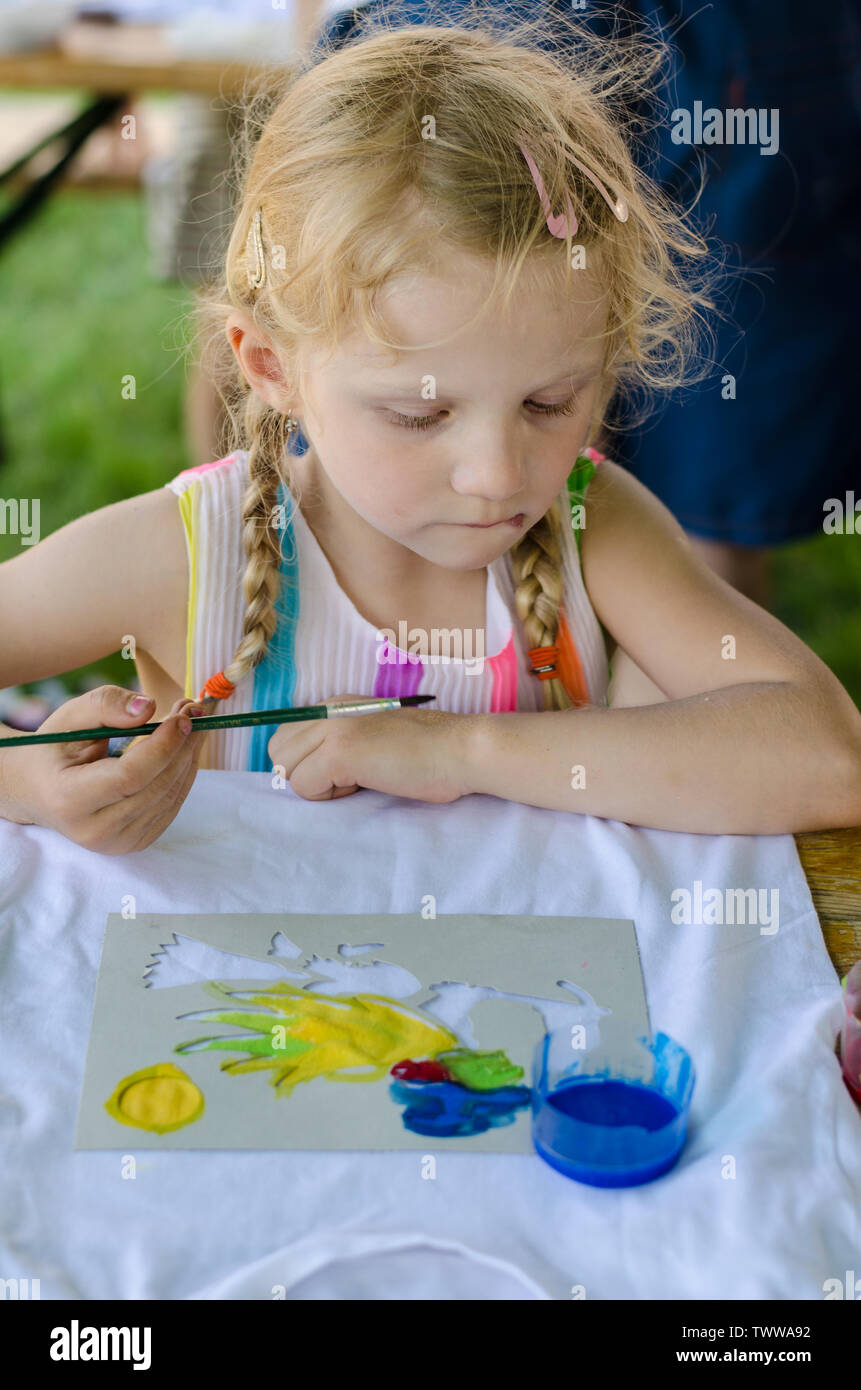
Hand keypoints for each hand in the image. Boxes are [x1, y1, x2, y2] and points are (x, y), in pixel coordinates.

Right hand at [0, 685, 207, 853]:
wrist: (37, 790)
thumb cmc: (53, 750)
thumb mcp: (69, 718)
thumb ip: (106, 706)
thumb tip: (149, 707)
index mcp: (69, 801)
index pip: (130, 777)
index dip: (162, 746)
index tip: (182, 717)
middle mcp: (94, 830)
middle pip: (156, 786)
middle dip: (182, 745)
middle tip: (195, 710)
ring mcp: (117, 842)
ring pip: (169, 796)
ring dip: (188, 756)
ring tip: (192, 721)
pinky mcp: (134, 843)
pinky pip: (171, 806)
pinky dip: (183, 773)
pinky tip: (184, 748)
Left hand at [267, 693, 471, 803]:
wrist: (462, 750)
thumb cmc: (430, 754)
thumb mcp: (376, 738)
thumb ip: (342, 745)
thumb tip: (308, 772)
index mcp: (338, 705)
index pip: (288, 735)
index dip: (305, 763)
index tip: (340, 774)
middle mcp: (330, 710)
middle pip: (278, 751)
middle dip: (304, 775)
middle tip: (348, 780)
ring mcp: (333, 729)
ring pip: (285, 769)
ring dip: (316, 786)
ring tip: (358, 781)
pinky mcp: (339, 752)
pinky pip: (303, 786)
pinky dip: (329, 796)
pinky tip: (364, 785)